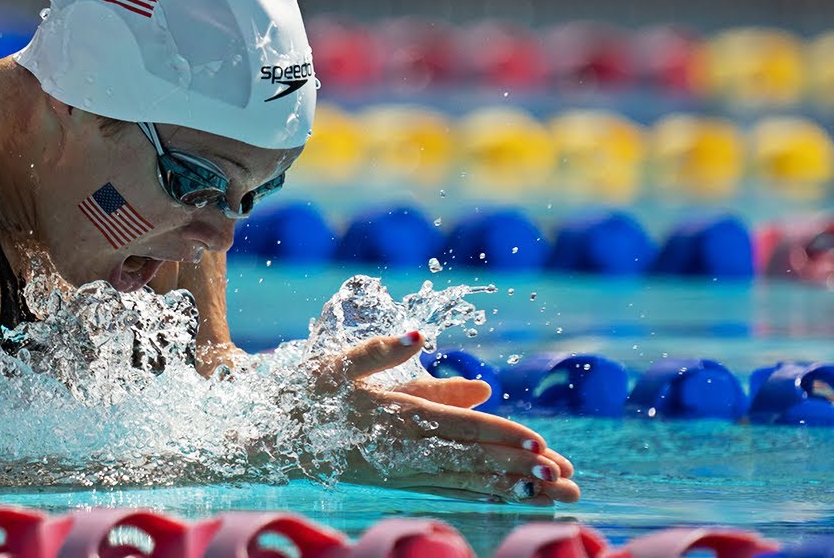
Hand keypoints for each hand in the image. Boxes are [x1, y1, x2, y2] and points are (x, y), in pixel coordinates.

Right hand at [312, 332, 579, 505]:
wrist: (266, 439)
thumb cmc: (304, 394)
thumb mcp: (340, 364)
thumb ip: (384, 352)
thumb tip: (422, 336)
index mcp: (393, 414)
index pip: (457, 427)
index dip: (499, 437)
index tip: (539, 445)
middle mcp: (403, 448)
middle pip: (472, 461)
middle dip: (520, 471)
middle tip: (567, 479)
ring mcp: (402, 470)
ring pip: (466, 481)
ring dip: (512, 487)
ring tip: (554, 494)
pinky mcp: (398, 481)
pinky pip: (449, 489)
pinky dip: (483, 494)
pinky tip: (510, 496)